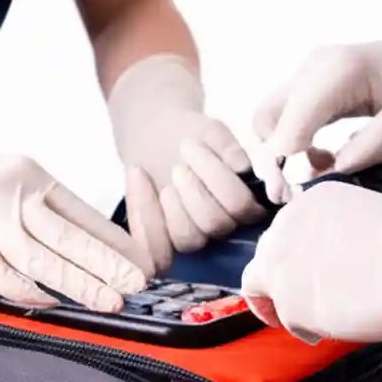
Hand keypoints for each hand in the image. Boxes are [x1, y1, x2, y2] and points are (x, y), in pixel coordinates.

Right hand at [0, 130, 153, 311]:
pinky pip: (8, 278)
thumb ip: (48, 208)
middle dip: (108, 263)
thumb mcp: (12, 179)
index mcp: (33, 177)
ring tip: (110, 301)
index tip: (142, 260)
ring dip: (80, 284)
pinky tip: (58, 304)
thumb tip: (94, 246)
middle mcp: (15, 197)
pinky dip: (34, 293)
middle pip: (69, 236)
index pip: (83, 213)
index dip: (115, 240)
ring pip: (43, 260)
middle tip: (139, 282)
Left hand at [109, 55, 266, 269]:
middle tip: (178, 165)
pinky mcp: (164, 243)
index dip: (217, 176)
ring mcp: (195, 237)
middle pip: (216, 225)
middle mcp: (224, 225)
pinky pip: (156, 249)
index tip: (190, 143)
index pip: (240, 206)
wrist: (156, 138)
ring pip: (190, 240)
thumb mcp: (210, 132)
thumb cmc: (191, 136)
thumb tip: (242, 168)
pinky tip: (138, 179)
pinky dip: (145, 215)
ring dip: (174, 207)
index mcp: (244, 202)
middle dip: (194, 191)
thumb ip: (229, 148)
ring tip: (166, 179)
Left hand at [240, 182, 381, 342]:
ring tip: (319, 320)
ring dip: (290, 309)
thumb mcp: (366, 217)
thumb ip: (337, 234)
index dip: (294, 258)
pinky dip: (307, 329)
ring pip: (268, 294)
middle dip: (280, 283)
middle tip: (297, 302)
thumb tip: (338, 260)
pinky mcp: (290, 301)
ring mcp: (283, 265)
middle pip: (266, 261)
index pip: (284, 234)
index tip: (304, 272)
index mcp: (308, 203)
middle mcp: (286, 228)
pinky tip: (332, 327)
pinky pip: (289, 322)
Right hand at [253, 21, 381, 198]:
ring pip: (270, 120)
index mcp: (336, 71)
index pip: (289, 124)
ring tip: (308, 179)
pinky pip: (286, 119)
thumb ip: (373, 144)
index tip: (291, 196)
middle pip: (266, 119)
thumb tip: (332, 172)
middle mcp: (312, 68)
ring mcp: (307, 75)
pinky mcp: (309, 88)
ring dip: (280, 153)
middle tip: (288, 195)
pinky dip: (294, 145)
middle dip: (271, 160)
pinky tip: (323, 159)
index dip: (282, 164)